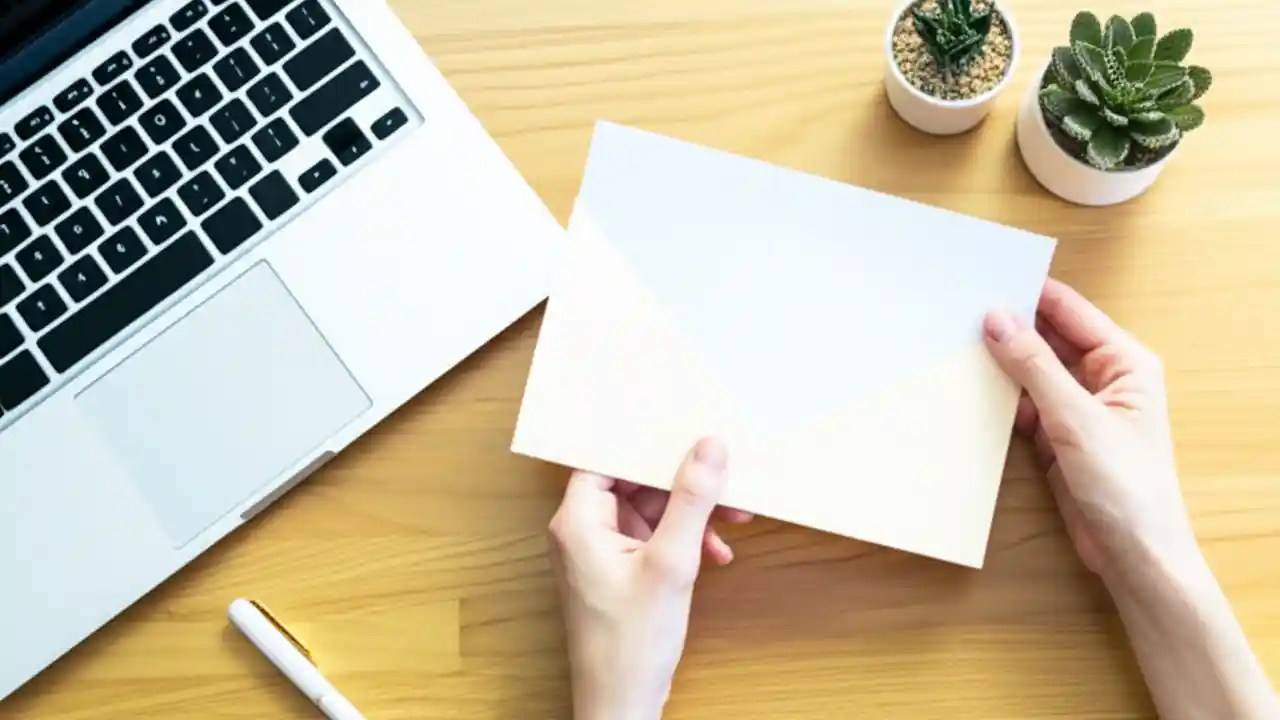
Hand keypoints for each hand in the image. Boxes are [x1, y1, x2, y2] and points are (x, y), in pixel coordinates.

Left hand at [547, 438, 750, 719]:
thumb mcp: (672, 562)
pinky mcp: (616, 572)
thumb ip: (691, 501)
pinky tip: (713, 555)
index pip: (608, 459)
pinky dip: (681, 541)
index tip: (687, 439)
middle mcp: (581, 531)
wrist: (622, 702)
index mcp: (578, 521)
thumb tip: (708, 448)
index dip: (647, 448)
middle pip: (633, 483)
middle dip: (682, 487)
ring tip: (730, 524)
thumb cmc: (631, 643)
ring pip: (648, 511)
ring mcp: (598, 553)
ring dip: (689, 516)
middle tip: (725, 487)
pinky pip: (650, 537)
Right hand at [982, 279, 1197, 577]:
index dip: (1029, 294)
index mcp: (1125, 362)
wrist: (1134, 554)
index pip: (1070, 311)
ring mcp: (1079, 408)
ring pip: (1031, 371)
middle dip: (1008, 327)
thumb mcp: (1075, 418)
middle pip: (1048, 338)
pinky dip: (1000, 399)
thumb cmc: (1125, 486)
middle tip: (958, 312)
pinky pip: (1023, 404)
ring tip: (955, 345)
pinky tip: (969, 389)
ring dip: (1000, 364)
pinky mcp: (1058, 436)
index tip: (982, 280)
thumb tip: (996, 318)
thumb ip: (1034, 365)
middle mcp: (1104, 378)